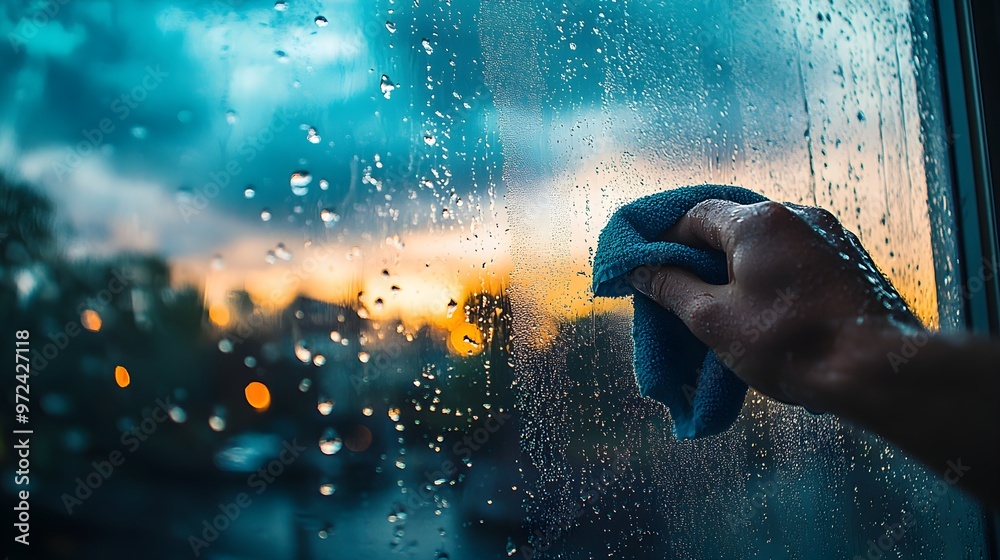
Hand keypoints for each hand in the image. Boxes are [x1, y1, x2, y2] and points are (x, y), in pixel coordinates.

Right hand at [629, 199, 923, 410]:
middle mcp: (798, 214)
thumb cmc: (789, 343)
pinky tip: (771, 310)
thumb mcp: (713, 320)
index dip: (667, 240)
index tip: (653, 269)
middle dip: (704, 255)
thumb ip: (671, 289)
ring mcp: (832, 235)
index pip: (695, 214)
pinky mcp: (853, 260)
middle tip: (686, 292)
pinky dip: (775, 275)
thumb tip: (642, 271)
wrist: (880, 370)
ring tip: (729, 307)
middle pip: (734, 225)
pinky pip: (799, 257)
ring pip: (770, 242)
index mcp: (759, 221)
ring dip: (742, 267)